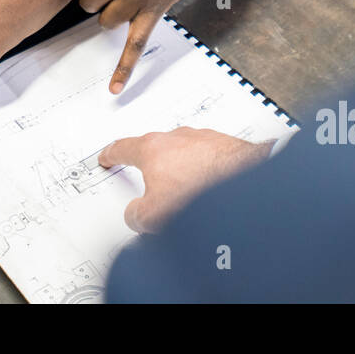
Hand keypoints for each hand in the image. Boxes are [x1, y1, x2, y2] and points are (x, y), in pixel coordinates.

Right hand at [99, 127, 273, 233]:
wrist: (246, 186)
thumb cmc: (199, 191)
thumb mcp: (153, 215)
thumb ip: (136, 215)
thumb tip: (136, 215)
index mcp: (152, 148)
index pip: (123, 148)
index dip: (112, 154)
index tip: (108, 155)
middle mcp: (178, 138)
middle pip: (158, 151)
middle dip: (155, 169)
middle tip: (155, 187)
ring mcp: (205, 140)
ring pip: (187, 157)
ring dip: (185, 174)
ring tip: (191, 197)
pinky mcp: (227, 148)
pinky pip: (211, 162)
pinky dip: (209, 175)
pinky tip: (213, 193)